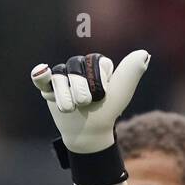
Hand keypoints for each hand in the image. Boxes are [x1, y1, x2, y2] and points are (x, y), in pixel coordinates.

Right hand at [30, 50, 149, 153]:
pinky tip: (42, 73)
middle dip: (81, 91)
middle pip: (74, 68)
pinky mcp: (48, 86)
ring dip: (65, 96)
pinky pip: (41, 76)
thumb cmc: (108, 110)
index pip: (93, 62)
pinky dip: (40, 75)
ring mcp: (62, 76)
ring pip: (58, 76)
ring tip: (72, 108)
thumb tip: (144, 53)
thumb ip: (131, 72)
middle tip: (86, 104)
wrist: (90, 132)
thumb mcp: (121, 91)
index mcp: (97, 63)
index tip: (103, 95)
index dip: (97, 82)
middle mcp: (78, 66)